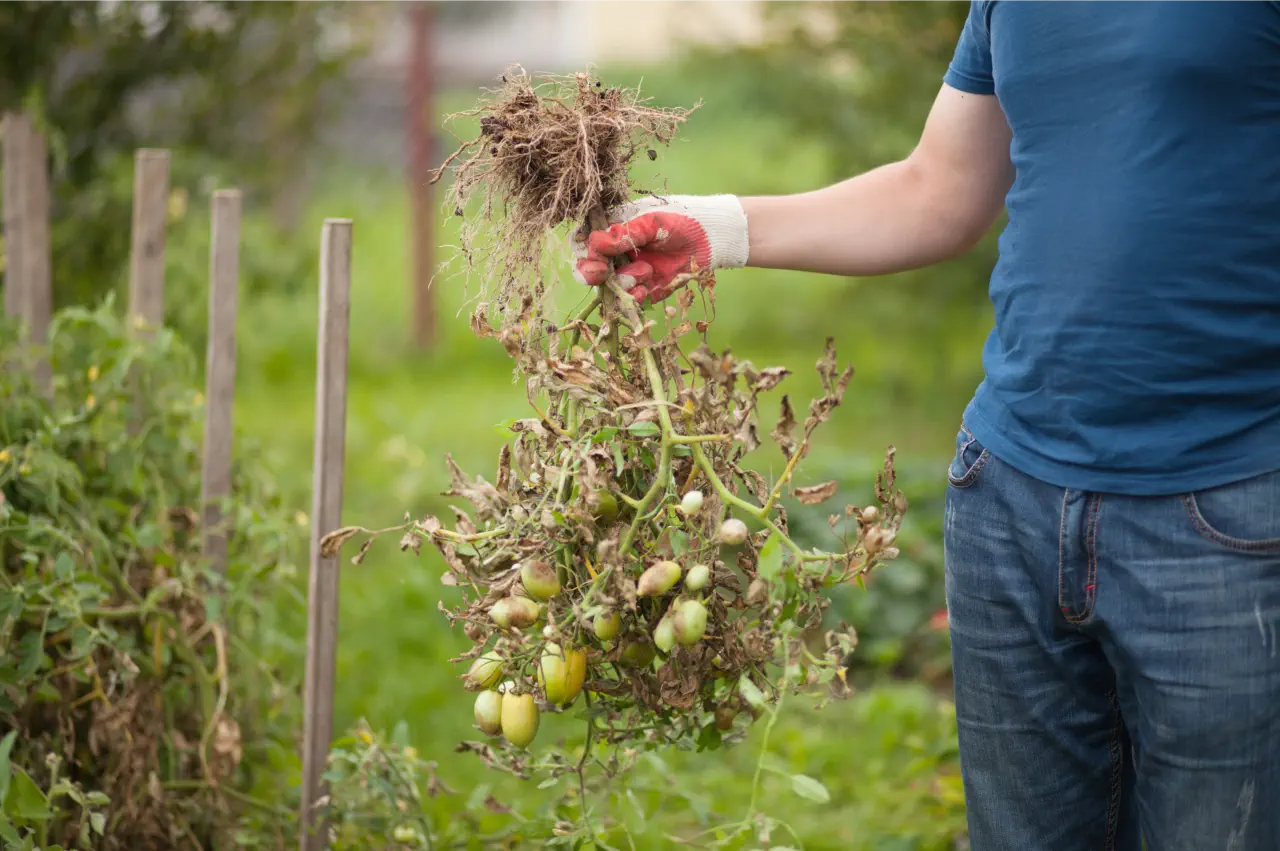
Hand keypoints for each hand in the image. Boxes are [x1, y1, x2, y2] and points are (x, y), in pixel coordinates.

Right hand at [571, 195, 749, 303]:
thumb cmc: (679, 219)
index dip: (583, 251)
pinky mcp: (644, 289)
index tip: (593, 256)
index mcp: (612, 229)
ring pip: (608, 286)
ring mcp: (628, 271)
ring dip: (622, 282)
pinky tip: (647, 286)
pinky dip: (634, 296)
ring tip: (646, 271)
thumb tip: (596, 244)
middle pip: (588, 267)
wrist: (710, 238)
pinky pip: (629, 299)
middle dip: (592, 273)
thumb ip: (624, 233)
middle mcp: (616, 252)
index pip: (585, 241)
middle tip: (602, 274)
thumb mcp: (651, 222)